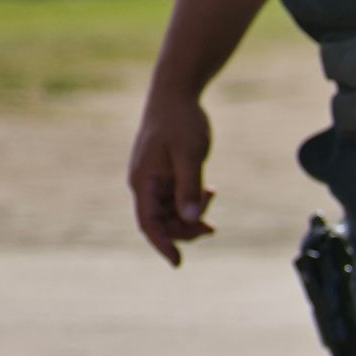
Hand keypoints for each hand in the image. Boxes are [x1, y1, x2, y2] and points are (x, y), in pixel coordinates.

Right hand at [128, 87, 216, 266]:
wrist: (174, 94)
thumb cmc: (180, 121)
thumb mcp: (189, 155)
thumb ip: (189, 187)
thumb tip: (190, 219)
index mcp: (143, 181)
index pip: (149, 223)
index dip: (162, 245)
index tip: (177, 262)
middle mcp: (143, 183)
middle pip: (161, 221)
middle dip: (185, 227)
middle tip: (211, 226)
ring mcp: (152, 178)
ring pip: (169, 210)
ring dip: (189, 213)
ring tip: (211, 195)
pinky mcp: (162, 172)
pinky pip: (174, 196)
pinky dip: (190, 199)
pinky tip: (207, 190)